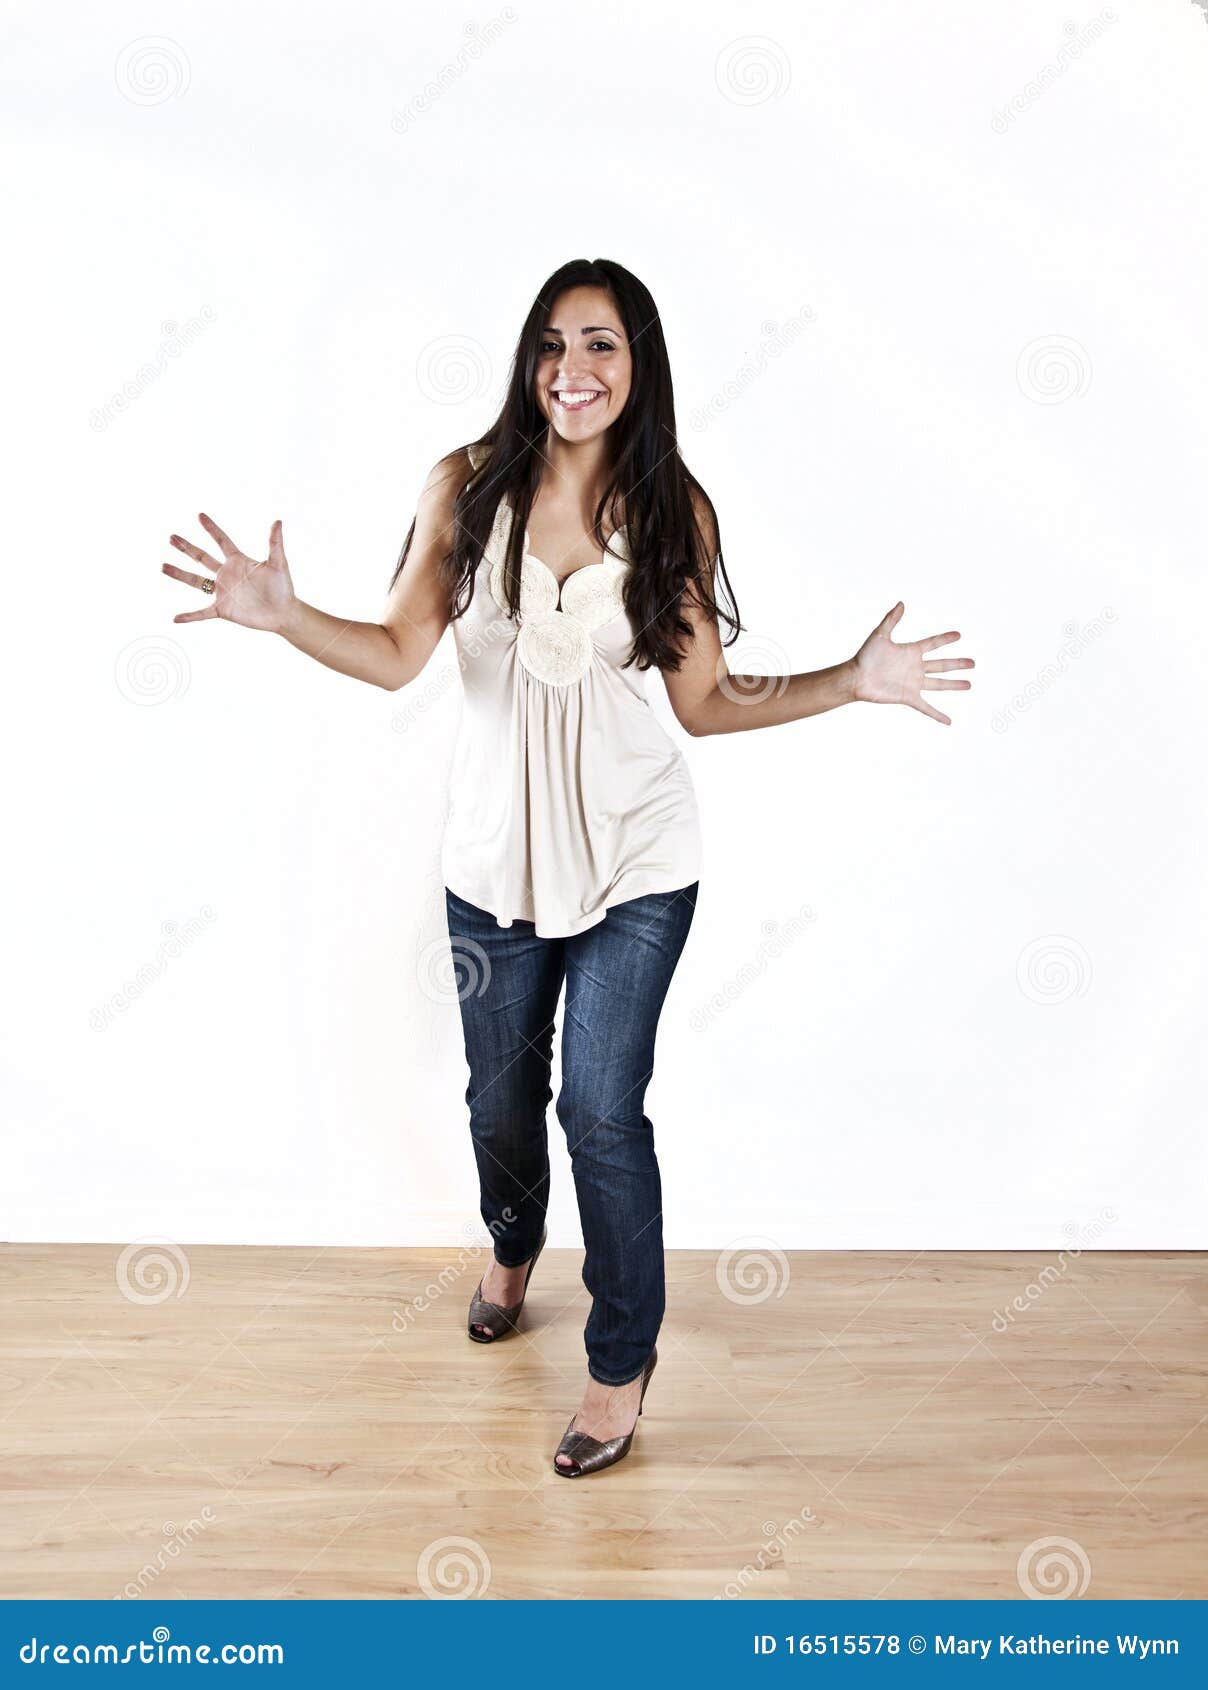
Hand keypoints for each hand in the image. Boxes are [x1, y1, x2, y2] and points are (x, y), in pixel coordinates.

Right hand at [162, 513, 296, 632]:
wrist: (283, 613)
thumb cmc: (283, 588)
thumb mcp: (278, 563)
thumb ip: (275, 543)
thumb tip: (278, 521)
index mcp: (238, 561)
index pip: (221, 541)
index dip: (211, 528)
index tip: (200, 515)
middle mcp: (227, 574)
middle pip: (202, 558)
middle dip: (186, 548)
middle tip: (171, 537)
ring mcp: (223, 591)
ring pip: (196, 581)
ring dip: (179, 574)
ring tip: (162, 566)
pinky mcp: (223, 609)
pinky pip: (202, 613)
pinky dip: (189, 616)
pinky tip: (175, 618)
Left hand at [850, 602, 973, 725]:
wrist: (856, 678)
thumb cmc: (865, 656)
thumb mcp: (880, 635)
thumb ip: (891, 619)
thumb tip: (901, 603)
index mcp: (910, 652)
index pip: (933, 643)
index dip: (945, 639)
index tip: (959, 635)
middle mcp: (915, 667)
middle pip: (941, 665)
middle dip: (957, 664)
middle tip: (973, 663)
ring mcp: (913, 683)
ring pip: (939, 684)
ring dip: (954, 685)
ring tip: (969, 684)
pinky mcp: (908, 697)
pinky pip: (926, 707)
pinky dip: (937, 715)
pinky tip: (948, 721)